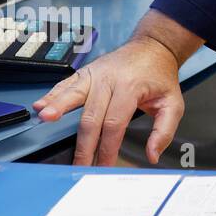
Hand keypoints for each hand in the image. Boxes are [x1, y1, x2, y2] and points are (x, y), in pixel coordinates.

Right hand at [33, 36, 184, 166]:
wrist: (153, 48)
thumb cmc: (160, 76)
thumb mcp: (173, 102)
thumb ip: (165, 130)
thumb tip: (153, 154)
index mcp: (131, 88)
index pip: (114, 125)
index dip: (107, 149)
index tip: (103, 167)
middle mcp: (110, 80)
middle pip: (91, 117)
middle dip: (84, 146)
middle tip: (78, 167)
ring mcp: (95, 74)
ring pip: (74, 95)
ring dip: (59, 108)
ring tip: (46, 120)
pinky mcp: (85, 72)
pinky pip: (66, 84)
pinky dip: (53, 95)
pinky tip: (42, 106)